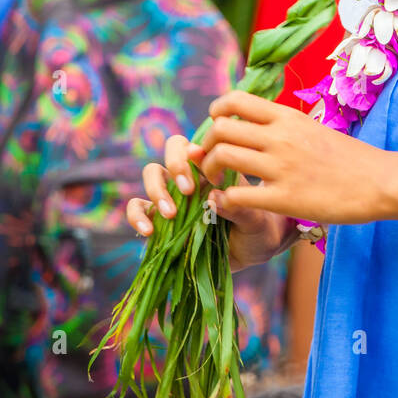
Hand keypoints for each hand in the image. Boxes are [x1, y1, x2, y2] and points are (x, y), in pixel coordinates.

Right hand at [126, 133, 293, 271]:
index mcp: (217, 167)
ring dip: (155, 189)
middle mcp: (193, 175)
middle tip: (188, 191)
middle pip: (171, 151)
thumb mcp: (257, 219)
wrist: (253, 254)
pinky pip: (138, 208)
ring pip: (152, 174)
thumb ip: (239, 208)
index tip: (201, 179)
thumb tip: (211, 199)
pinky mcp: (160, 219)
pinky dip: (137, 215)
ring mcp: (175, 195)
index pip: (197, 143)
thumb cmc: (259, 228)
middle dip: (175, 166)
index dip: (194, 154)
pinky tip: (148, 230)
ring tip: (170, 213)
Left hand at [193, 90, 392, 226]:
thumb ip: (283, 125)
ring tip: (217, 183)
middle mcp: (280, 137)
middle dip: (207, 146)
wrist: (379, 181)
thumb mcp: (312, 128)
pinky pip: (236, 196)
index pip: (234, 100)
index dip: (216, 113)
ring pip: (223, 157)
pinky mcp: (284, 199)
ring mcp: (280, 167)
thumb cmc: (348, 157)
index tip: (218, 129)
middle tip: (212, 161)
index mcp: (287, 117)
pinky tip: (228, 203)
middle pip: (220, 129)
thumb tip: (257, 122)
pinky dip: (223, 200)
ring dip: (210, 171)